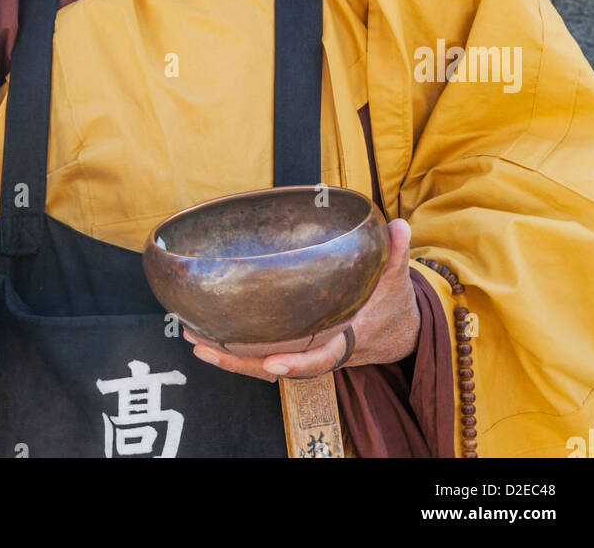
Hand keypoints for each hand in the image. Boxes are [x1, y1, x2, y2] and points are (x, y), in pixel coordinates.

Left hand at [184, 217, 420, 382]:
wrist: (397, 330)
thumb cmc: (391, 300)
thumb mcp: (395, 276)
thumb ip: (395, 252)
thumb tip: (399, 226)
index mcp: (346, 338)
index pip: (322, 358)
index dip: (298, 363)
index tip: (272, 362)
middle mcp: (320, 350)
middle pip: (278, 366)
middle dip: (240, 362)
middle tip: (205, 347)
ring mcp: (305, 351)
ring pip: (264, 364)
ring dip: (228, 357)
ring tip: (194, 339)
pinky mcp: (295, 345)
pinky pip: (263, 353)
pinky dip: (236, 349)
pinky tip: (207, 334)